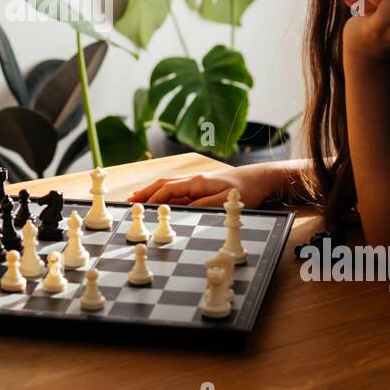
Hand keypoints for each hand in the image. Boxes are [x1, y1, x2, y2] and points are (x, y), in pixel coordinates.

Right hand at [126, 163, 274, 208]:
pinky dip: (163, 193)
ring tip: (137, 198)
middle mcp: (194, 179)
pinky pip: (177, 189)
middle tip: (129, 201)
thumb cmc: (246, 191)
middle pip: (163, 184)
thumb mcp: (226, 202)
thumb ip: (204, 206)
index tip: (139, 207)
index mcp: (198, 182)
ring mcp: (197, 182)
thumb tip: (182, 210)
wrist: (260, 179)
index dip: (152, 198)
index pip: (168, 189)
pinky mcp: (201, 186)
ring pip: (168, 186)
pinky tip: (159, 198)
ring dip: (152, 192)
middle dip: (145, 192)